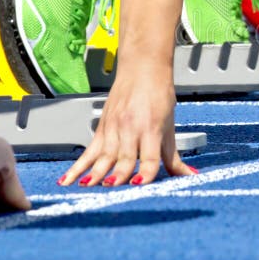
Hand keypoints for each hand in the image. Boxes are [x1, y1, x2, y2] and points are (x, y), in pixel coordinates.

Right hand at [58, 67, 193, 186]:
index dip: (145, 172)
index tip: (139, 185)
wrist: (142, 69)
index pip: (149, 157)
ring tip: (88, 188)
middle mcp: (131, 129)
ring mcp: (114, 129)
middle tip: (112, 190)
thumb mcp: (170, 127)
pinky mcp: (102, 129)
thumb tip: (189, 176)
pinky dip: (78, 166)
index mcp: (151, 129)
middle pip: (124, 158)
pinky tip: (69, 179)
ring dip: (95, 173)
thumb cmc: (158, 95)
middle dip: (118, 175)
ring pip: (104, 156)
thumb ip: (174, 157)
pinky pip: (89, 152)